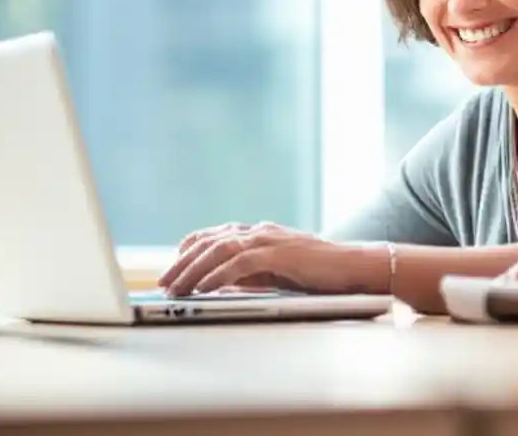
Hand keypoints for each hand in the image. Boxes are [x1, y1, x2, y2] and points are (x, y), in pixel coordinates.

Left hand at [157, 221, 380, 296]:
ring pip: (219, 249)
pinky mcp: (278, 253)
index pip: (215, 234)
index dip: (189, 249)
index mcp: (259, 232)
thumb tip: (218, 284)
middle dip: (182, 263)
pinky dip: (219, 276)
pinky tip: (205, 288)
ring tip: (177, 288)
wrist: (353, 266)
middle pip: (210, 241)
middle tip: (163, 282)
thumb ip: (250, 273)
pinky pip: (240, 263)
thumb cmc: (319, 273)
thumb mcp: (277, 272)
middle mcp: (260, 230)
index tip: (172, 266)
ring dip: (194, 270)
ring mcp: (269, 239)